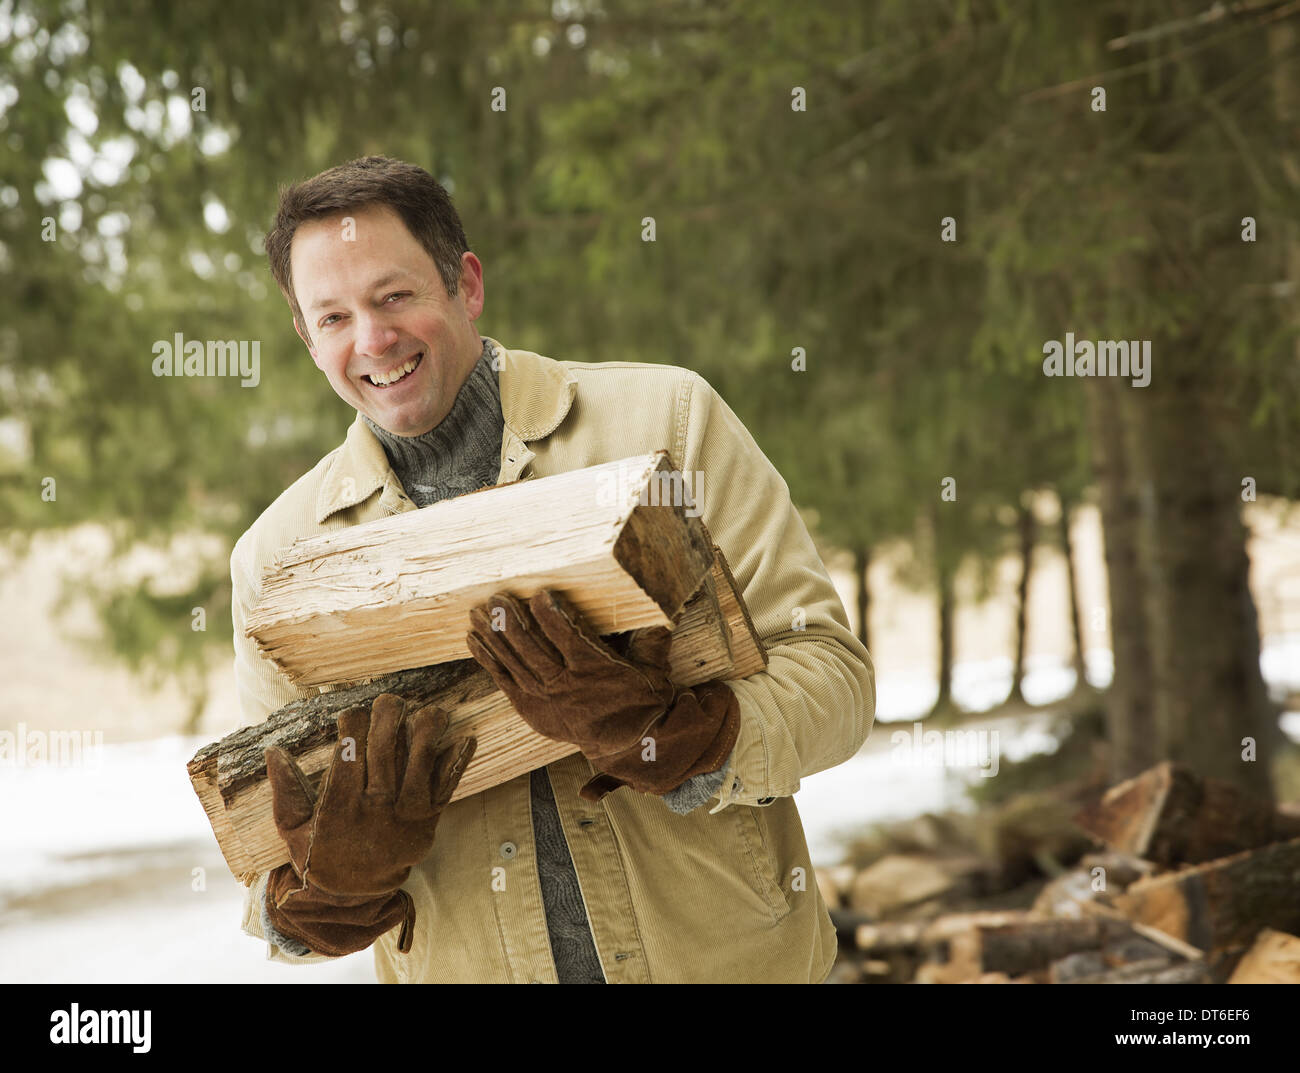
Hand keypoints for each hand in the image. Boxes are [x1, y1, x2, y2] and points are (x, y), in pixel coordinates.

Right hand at [262, 694, 474, 954]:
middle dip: (388, 724)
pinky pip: (444, 791)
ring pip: (418, 770)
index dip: (351, 732)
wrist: (355, 895)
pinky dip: (455, 765)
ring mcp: (405, 819)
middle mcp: (374, 814)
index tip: (352, 712)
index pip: (346, 762)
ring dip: (426, 737)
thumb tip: (274, 750)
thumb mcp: (292, 830)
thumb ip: (285, 791)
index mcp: (338, 813)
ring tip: (429, 712)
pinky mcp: (427, 824)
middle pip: (384, 759)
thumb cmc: (320, 853)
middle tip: (388, 700)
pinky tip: (464, 739)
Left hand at [466, 589, 739, 800]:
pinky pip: (504, 681)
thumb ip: (652, 637)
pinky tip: (474, 640)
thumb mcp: (655, 668)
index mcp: (595, 670)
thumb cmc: (643, 700)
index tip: (540, 593)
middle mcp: (566, 685)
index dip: (550, 613)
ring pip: (513, 663)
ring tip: (476, 613)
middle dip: (511, 621)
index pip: (566, 636)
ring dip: (493, 636)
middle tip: (496, 598)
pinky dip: (488, 661)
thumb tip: (663, 608)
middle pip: (531, 648)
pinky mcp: (532, 709)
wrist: (631, 744)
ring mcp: (545, 699)